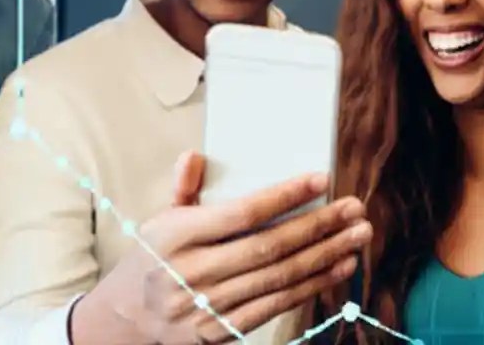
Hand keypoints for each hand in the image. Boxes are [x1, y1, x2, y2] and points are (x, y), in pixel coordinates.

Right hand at [71, 151, 369, 344]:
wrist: (125, 319)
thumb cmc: (152, 258)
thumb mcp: (158, 220)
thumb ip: (183, 188)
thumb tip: (195, 155)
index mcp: (176, 236)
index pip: (241, 213)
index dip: (284, 196)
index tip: (321, 179)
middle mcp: (193, 272)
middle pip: (269, 248)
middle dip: (319, 227)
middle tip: (355, 209)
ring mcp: (208, 306)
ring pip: (279, 279)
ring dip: (325, 256)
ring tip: (358, 236)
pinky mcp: (221, 332)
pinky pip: (276, 307)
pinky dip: (312, 287)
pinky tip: (338, 267)